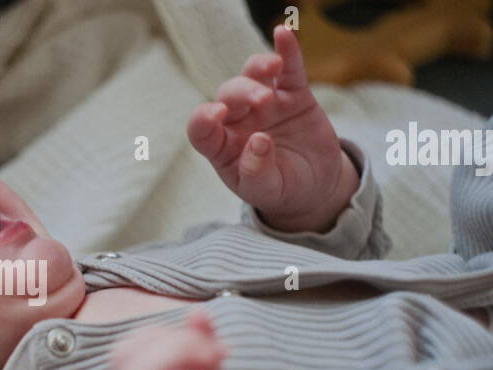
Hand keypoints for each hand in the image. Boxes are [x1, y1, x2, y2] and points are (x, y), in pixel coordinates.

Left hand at [186, 25, 358, 232]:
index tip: (216, 115)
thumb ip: (257, 171)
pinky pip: (288, 70)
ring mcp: (265, 104)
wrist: (314, 186)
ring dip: (258, 69)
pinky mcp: (293, 95)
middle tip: (263, 101)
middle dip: (242, 93)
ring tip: (272, 69)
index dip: (202, 118)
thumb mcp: (266, 190)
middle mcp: (238, 121)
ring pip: (251, 77)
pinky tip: (283, 34)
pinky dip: (286, 52)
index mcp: (222, 147)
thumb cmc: (280, 189)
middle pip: (228, 95)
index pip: (200, 128)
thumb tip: (258, 141)